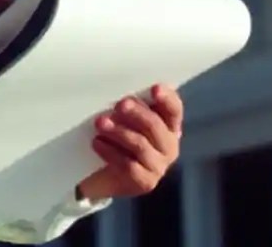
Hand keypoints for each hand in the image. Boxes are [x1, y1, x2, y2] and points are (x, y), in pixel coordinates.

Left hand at [76, 84, 182, 201]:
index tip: (155, 89)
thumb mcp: (127, 120)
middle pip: (156, 126)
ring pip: (140, 144)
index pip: (174, 110)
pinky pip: (128, 165)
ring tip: (100, 123)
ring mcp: (159, 166)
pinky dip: (110, 151)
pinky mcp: (146, 182)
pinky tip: (97, 142)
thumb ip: (132, 107)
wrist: (107, 176)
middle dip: (137, 113)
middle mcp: (170, 146)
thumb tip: (126, 94)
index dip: (167, 99)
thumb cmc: (119, 139)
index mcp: (169, 126)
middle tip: (120, 105)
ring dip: (119, 131)